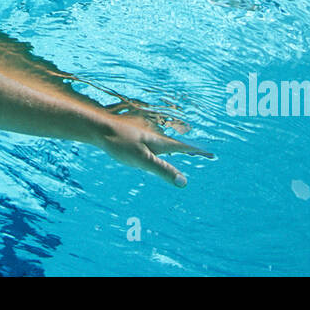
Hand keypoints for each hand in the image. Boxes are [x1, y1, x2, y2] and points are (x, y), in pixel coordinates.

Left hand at [93, 113, 213, 186]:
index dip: (198, 152)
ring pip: (164, 143)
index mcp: (159, 142)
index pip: (183, 148)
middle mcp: (154, 136)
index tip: (212, 154)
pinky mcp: (133, 137)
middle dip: (190, 149)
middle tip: (202, 153)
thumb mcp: (141, 160)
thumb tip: (184, 182)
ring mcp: (143, 136)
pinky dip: (161, 147)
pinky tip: (154, 149)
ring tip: (183, 151)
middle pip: (176, 144)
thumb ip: (162, 170)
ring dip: (176, 147)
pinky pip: (152, 143)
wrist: (97, 127)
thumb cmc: (118, 143)